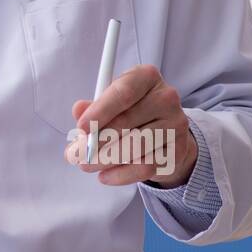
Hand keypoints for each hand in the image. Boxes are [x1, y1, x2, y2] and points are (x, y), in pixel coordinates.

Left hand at [62, 64, 196, 187]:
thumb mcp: (111, 102)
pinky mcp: (177, 150)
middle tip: (75, 155)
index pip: (123, 93)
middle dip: (95, 142)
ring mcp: (175, 124)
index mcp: (146, 77)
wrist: (165, 131)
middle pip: (126, 123)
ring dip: (105, 160)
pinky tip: (106, 175)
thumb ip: (93, 106)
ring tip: (87, 165)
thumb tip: (78, 110)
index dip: (100, 112)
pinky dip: (121, 174)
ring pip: (135, 147)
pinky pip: (145, 166)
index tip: (80, 128)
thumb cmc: (131, 110)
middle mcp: (165, 97)